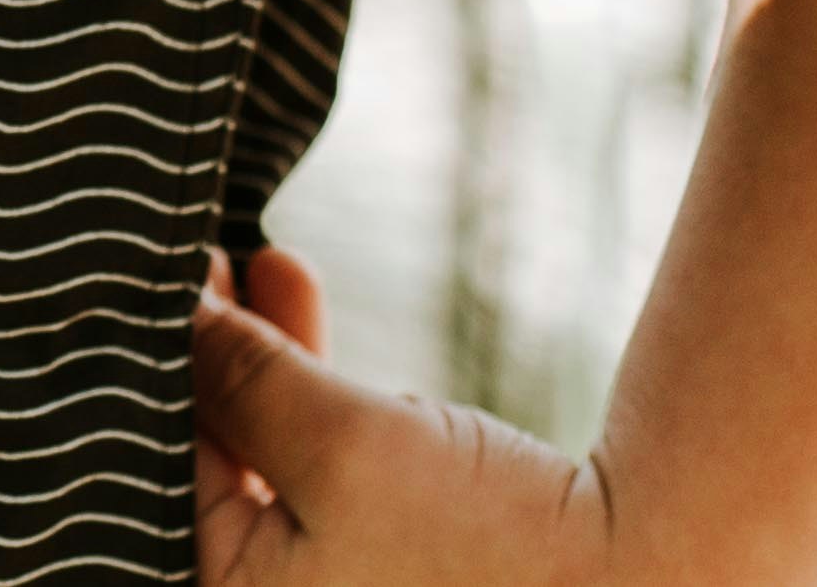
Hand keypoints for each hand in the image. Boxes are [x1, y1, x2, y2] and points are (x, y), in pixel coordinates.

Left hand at [193, 253, 615, 586]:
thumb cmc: (494, 544)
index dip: (158, 368)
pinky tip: (308, 309)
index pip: (157, 477)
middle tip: (207, 264)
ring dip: (263, 360)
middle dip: (210, 357)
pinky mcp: (390, 572)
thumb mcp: (341, 443)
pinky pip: (321, 475)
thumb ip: (240, 380)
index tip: (154, 278)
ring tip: (268, 263)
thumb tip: (173, 315)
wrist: (661, 582)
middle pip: (205, 467)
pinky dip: (315, 401)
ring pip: (265, 458)